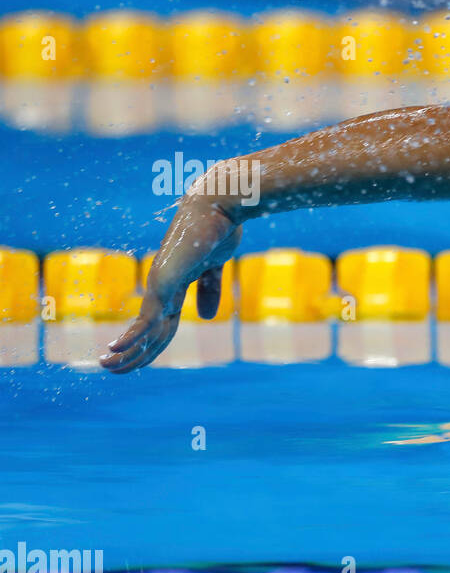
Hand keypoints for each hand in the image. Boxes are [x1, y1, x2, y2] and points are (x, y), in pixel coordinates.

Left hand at [100, 202, 242, 373]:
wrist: (218, 204)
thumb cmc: (219, 228)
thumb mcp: (216, 267)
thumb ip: (210, 290)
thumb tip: (205, 318)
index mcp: (174, 283)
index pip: (160, 323)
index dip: (148, 344)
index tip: (136, 359)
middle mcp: (163, 286)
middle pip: (148, 331)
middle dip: (131, 354)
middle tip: (109, 369)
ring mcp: (162, 284)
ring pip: (144, 330)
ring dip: (127, 351)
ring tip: (107, 366)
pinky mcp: (165, 282)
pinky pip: (149, 317)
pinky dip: (133, 336)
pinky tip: (117, 349)